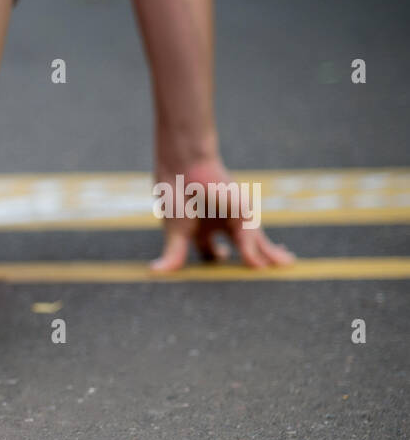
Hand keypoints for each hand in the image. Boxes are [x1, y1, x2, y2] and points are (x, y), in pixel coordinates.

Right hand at [150, 161, 294, 271]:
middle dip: (252, 258)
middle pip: (241, 246)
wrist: (185, 167)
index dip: (218, 259)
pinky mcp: (244, 212)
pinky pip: (252, 238)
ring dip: (268, 256)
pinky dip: (256, 252)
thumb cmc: (175, 195)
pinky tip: (260, 266)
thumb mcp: (175, 231)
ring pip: (255, 242)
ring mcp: (235, 217)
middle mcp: (221, 223)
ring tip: (285, 264)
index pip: (212, 251)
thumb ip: (174, 254)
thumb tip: (154, 272)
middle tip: (262, 269)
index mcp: (202, 229)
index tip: (224, 266)